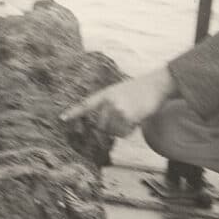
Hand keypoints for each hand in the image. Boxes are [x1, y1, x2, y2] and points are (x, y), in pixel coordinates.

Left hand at [60, 67, 175, 137]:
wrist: (155, 84)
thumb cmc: (138, 90)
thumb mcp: (119, 92)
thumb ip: (108, 104)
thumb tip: (102, 125)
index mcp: (105, 94)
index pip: (86, 104)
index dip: (74, 112)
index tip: (62, 118)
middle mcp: (108, 102)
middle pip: (100, 126)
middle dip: (110, 127)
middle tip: (124, 118)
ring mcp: (117, 109)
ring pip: (112, 131)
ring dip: (122, 129)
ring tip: (132, 115)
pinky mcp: (127, 116)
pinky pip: (123, 133)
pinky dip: (130, 130)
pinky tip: (137, 119)